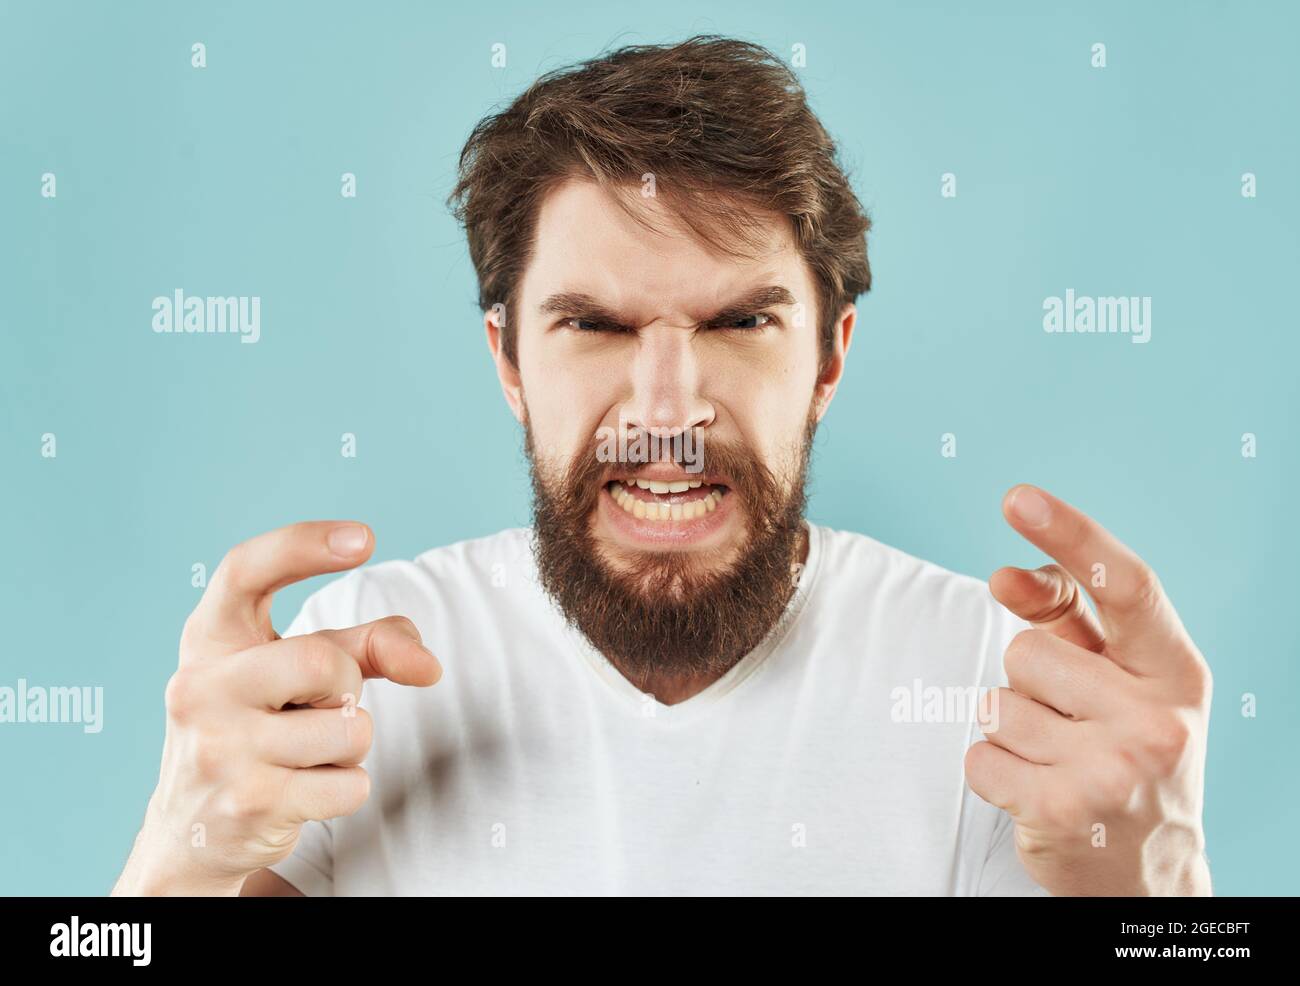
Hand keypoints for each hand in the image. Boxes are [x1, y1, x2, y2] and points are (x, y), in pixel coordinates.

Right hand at [112, 521, 440, 895]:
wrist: (190, 835)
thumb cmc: (258, 729)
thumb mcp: (297, 674)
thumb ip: (364, 646)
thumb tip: (428, 666)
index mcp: (209, 639)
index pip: (246, 570)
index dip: (305, 545)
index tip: (366, 540)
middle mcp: (200, 687)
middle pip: (324, 661)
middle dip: (348, 686)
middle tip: (321, 706)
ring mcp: (218, 749)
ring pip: (350, 729)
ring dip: (350, 744)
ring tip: (305, 755)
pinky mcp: (247, 805)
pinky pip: (351, 785)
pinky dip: (346, 788)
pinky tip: (302, 792)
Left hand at [964, 485, 1212, 895]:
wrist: (1146, 870)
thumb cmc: (1123, 752)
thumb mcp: (1120, 683)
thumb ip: (1069, 622)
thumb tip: (1005, 576)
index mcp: (1176, 671)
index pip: (1124, 584)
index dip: (1070, 534)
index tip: (1016, 497)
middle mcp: (1158, 717)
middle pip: (1027, 652)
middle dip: (1031, 687)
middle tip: (1071, 729)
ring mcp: (1114, 767)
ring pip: (997, 704)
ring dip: (1012, 732)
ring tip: (1059, 762)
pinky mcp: (1065, 808)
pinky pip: (978, 755)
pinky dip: (992, 773)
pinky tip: (1036, 793)